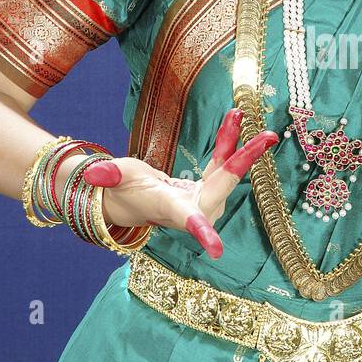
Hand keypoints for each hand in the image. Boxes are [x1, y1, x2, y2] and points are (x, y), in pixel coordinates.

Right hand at [78, 108, 278, 257]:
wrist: (130, 200)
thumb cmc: (121, 190)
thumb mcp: (114, 178)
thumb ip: (108, 175)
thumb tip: (94, 173)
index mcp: (170, 209)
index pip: (187, 221)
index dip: (202, 232)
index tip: (217, 249)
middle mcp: (193, 207)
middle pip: (223, 183)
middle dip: (245, 159)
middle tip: (267, 136)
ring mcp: (204, 199)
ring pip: (227, 170)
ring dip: (237, 143)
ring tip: (239, 112)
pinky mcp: (208, 188)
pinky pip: (223, 164)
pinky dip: (229, 143)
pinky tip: (235, 120)